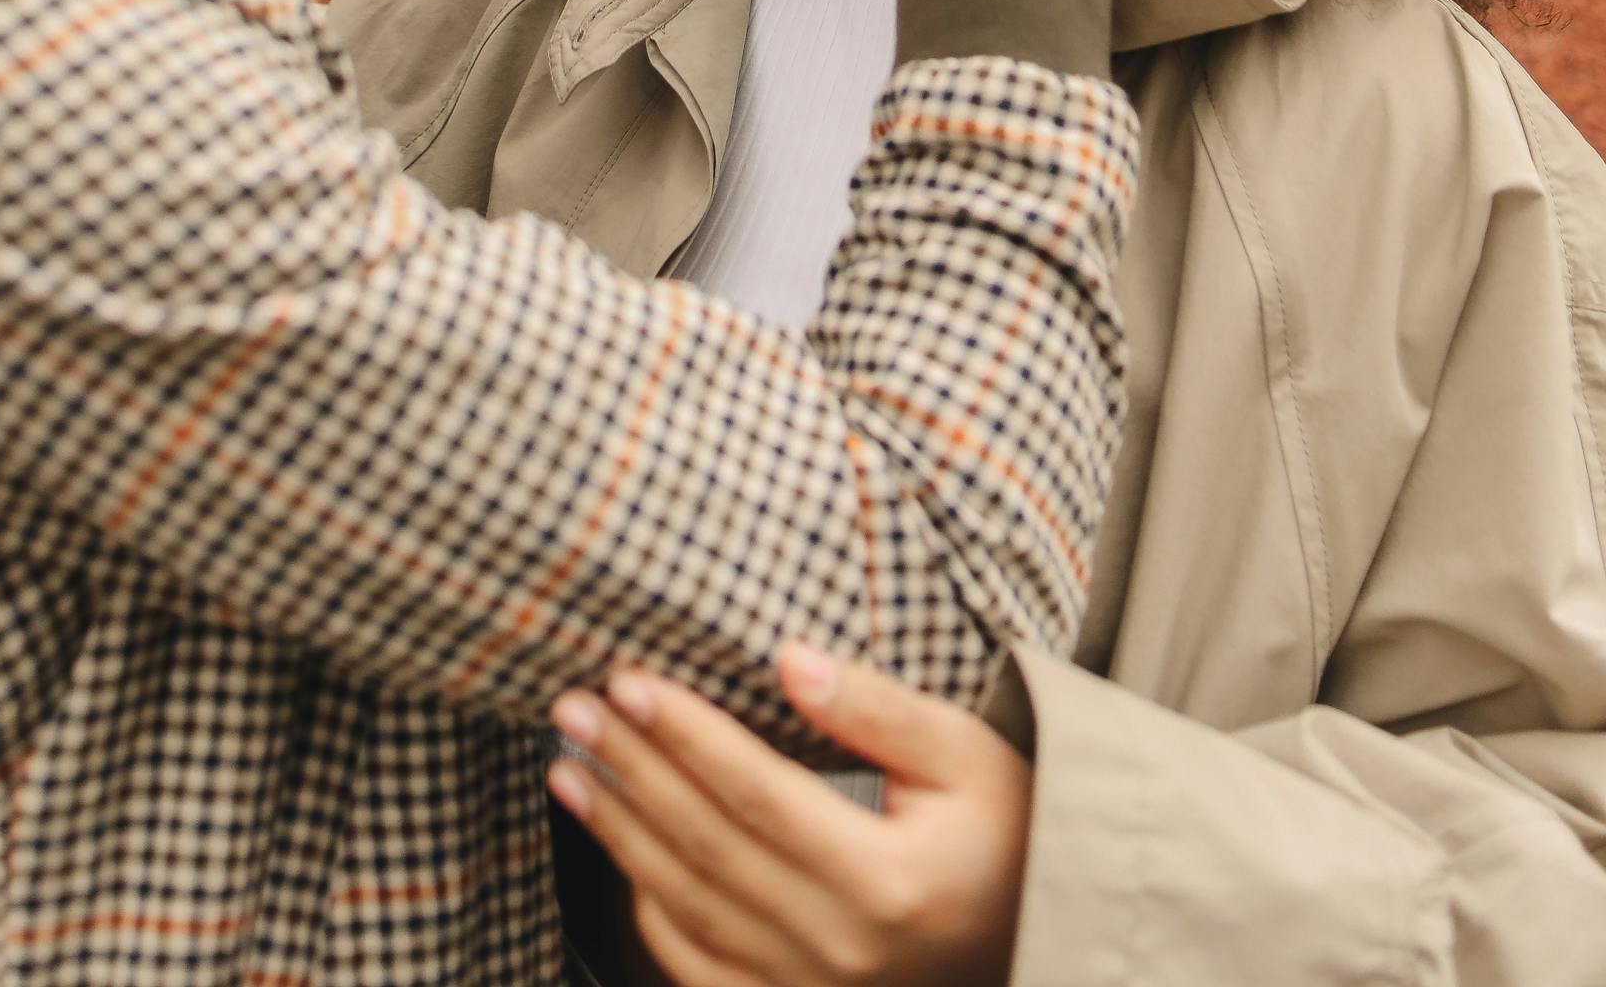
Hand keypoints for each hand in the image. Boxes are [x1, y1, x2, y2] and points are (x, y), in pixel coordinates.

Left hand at [549, 645, 1031, 986]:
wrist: (1043, 928)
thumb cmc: (1007, 827)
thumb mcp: (964, 751)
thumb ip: (875, 708)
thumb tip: (787, 657)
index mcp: (884, 879)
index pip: (755, 793)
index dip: (684, 735)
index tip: (628, 679)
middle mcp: (841, 947)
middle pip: (706, 848)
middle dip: (630, 771)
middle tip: (575, 708)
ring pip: (688, 909)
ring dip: (620, 834)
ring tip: (569, 768)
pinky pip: (701, 971)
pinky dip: (650, 915)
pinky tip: (622, 856)